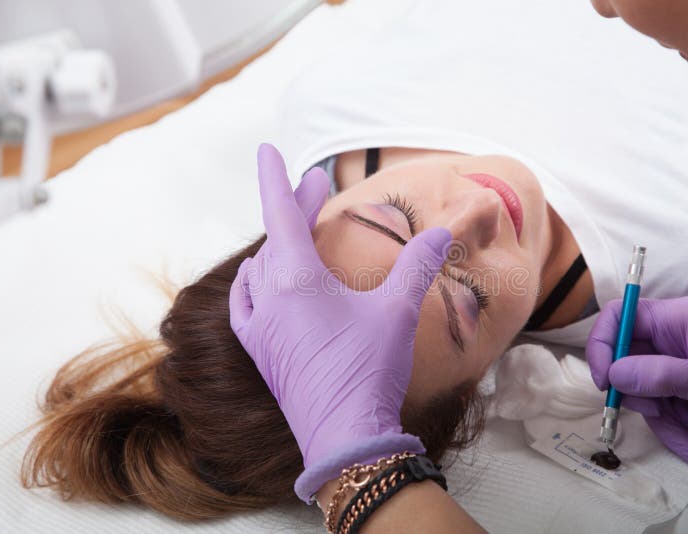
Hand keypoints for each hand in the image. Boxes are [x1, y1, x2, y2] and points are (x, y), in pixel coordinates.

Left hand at [229, 144, 451, 500]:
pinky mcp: (261, 352)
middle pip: (276, 237)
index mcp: (297, 280)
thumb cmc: (370, 369)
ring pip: (261, 270)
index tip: (266, 149)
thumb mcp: (398, 310)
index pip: (280, 213)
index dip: (275, 178)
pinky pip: (246, 305)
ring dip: (278, 244)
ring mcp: (261, 328)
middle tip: (315, 187)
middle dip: (295, 207)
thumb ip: (418, 264)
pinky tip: (261, 284)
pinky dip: (254, 283)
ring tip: (296, 232)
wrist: (346, 435)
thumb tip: (441, 231)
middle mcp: (271, 299)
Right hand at [586, 296, 687, 465]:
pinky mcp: (686, 386)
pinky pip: (665, 405)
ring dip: (664, 421)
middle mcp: (672, 336)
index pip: (620, 316)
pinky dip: (677, 428)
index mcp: (674, 319)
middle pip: (629, 360)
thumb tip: (613, 376)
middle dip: (639, 394)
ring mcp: (678, 362)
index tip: (604, 380)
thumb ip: (655, 374)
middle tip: (655, 411)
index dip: (603, 344)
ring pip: (646, 389)